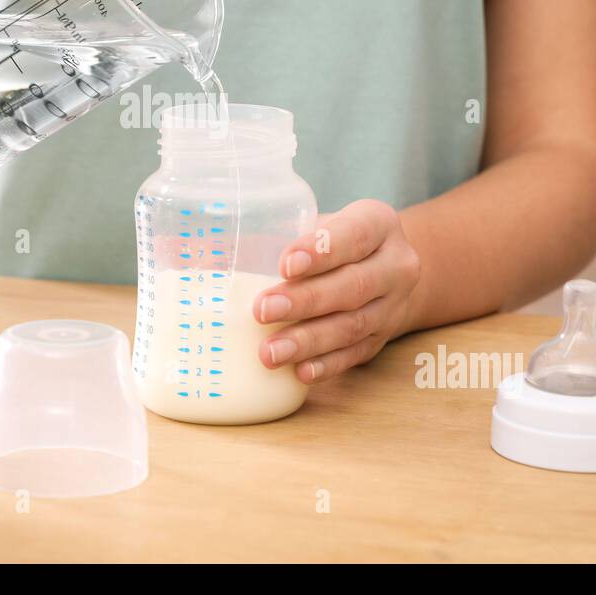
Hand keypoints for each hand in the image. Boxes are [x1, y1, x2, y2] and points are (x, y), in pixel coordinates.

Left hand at [253, 199, 421, 382]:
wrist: (387, 269)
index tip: (285, 264)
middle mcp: (395, 265)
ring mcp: (392, 306)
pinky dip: (326, 365)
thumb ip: (272, 231)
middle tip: (262, 311)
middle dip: (306, 301)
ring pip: (353, 325)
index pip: (354, 235)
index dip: (321, 251)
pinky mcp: (382, 339)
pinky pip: (355, 355)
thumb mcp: (317, 221)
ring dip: (309, 341)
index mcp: (378, 223)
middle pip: (353, 286)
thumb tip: (200, 246)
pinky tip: (299, 373)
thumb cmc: (333, 240)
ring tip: (270, 352)